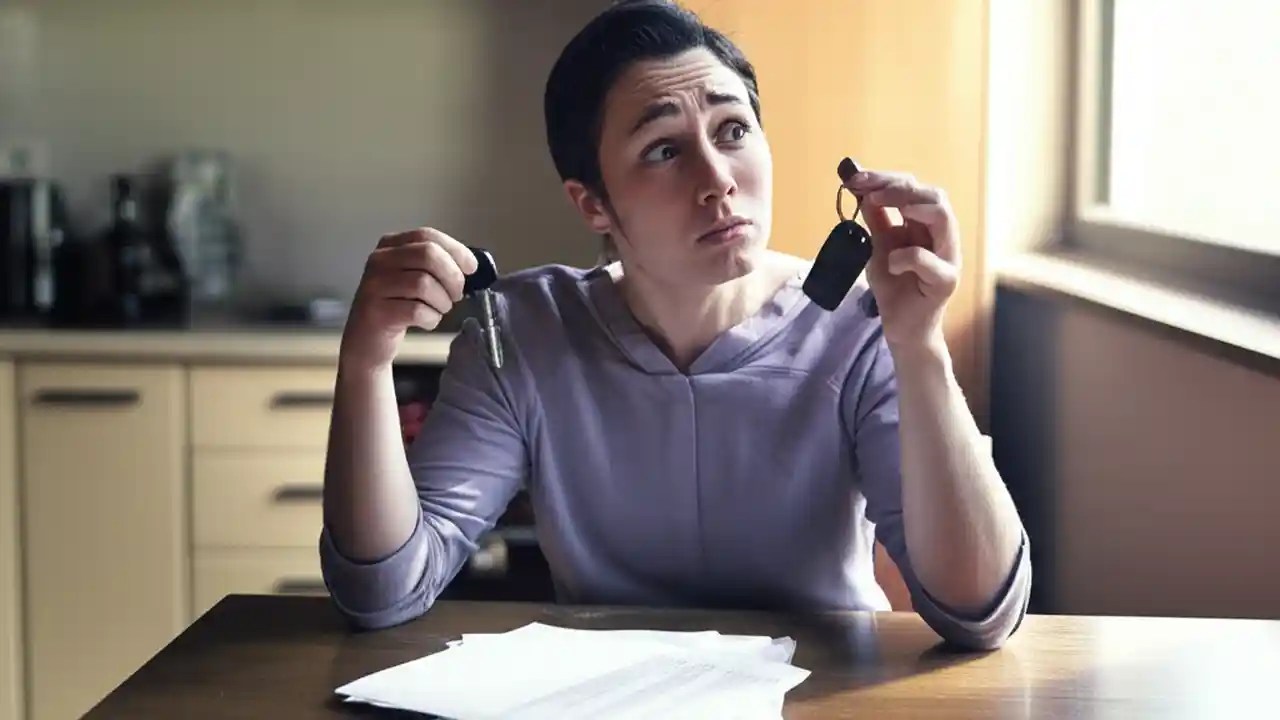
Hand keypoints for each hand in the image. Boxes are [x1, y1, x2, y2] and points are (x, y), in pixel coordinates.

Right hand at [339, 227, 478, 371]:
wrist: (366, 341)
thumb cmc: (397, 307)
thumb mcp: (412, 277)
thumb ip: (435, 265)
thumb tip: (469, 263)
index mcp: (389, 246)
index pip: (427, 235)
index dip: (456, 250)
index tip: (471, 267)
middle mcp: (379, 260)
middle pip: (428, 254)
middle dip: (452, 276)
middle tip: (456, 295)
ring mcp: (375, 286)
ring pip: (424, 283)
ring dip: (442, 301)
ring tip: (439, 310)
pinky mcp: (377, 312)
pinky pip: (416, 310)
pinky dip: (431, 318)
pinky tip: (426, 321)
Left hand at [845, 170, 959, 351]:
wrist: (902, 328)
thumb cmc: (895, 287)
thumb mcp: (877, 247)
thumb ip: (875, 220)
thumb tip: (860, 189)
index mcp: (927, 225)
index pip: (914, 188)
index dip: (885, 179)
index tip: (854, 178)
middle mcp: (942, 236)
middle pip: (933, 195)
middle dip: (897, 186)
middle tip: (865, 189)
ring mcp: (948, 258)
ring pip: (942, 217)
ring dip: (911, 205)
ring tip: (880, 205)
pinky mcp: (945, 282)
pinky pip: (930, 261)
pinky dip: (906, 257)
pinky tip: (891, 264)